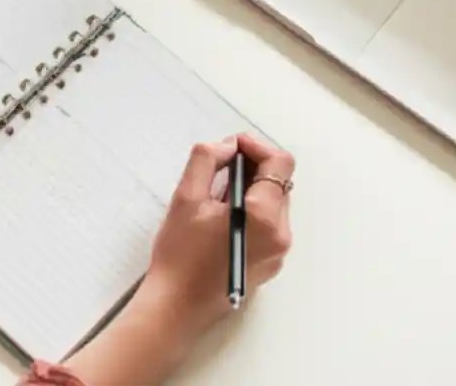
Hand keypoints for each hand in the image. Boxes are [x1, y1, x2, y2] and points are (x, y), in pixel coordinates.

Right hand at [62, 134, 294, 384]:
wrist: (175, 308)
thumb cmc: (179, 257)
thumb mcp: (186, 198)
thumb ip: (208, 160)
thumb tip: (228, 147)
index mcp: (264, 217)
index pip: (279, 164)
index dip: (256, 147)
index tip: (231, 147)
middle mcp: (280, 235)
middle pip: (279, 182)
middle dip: (252, 168)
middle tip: (219, 170)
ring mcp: (277, 253)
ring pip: (274, 203)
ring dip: (250, 190)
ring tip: (215, 197)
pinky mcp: (268, 264)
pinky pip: (268, 225)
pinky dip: (251, 212)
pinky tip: (221, 218)